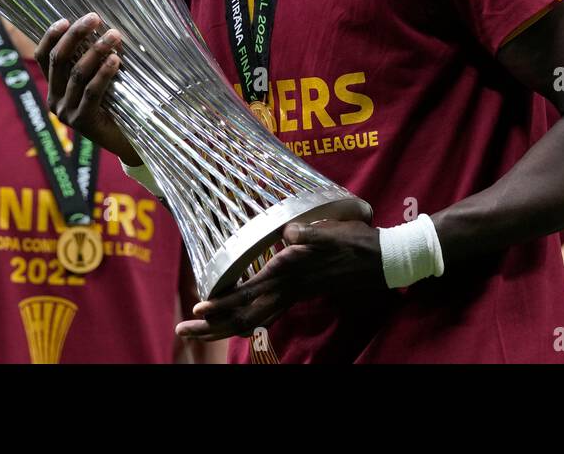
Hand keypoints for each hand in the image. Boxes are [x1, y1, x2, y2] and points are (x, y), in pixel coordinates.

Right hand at [33, 13, 138, 164]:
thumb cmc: (116, 103)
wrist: (128, 140)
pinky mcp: (82, 122)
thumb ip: (98, 58)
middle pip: (59, 60)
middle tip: (94, 18)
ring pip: (77, 74)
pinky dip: (104, 73)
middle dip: (76, 35)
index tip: (67, 19)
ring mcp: (66, 112)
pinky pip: (91, 92)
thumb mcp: (102, 77)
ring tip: (113, 35)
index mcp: (54, 87)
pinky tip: (116, 60)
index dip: (52, 36)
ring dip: (96, 50)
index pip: (43, 57)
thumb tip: (107, 28)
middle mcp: (54, 100)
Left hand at [176, 220, 384, 341]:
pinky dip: (242, 320)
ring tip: (197, 331)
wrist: (380, 259)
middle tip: (182, 331)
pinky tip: (232, 320)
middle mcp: (286, 287)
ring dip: (221, 326)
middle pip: (242, 315)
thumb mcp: (333, 232)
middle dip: (211, 326)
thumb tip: (287, 233)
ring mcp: (292, 293)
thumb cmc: (356, 242)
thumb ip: (309, 234)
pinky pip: (263, 313)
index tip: (197, 308)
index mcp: (289, 272)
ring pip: (250, 318)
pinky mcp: (297, 292)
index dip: (222, 302)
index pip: (249, 293)